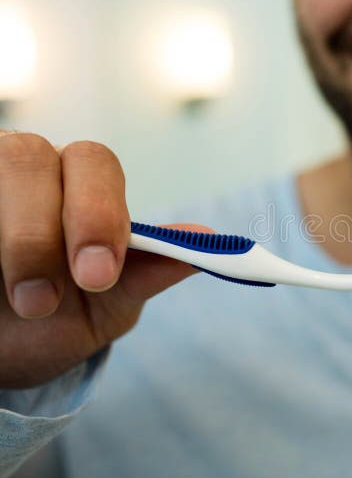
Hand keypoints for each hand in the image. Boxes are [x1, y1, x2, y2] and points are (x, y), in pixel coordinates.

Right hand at [0, 132, 204, 388]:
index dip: (96, 211)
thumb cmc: (55, 320)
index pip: (94, 162)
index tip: (98, 277)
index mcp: (78, 183)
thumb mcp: (105, 307)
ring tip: (18, 305)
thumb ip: (147, 272)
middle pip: (27, 157)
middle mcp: (25, 169)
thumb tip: (205, 238)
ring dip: (8, 238)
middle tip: (41, 301)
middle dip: (36, 231)